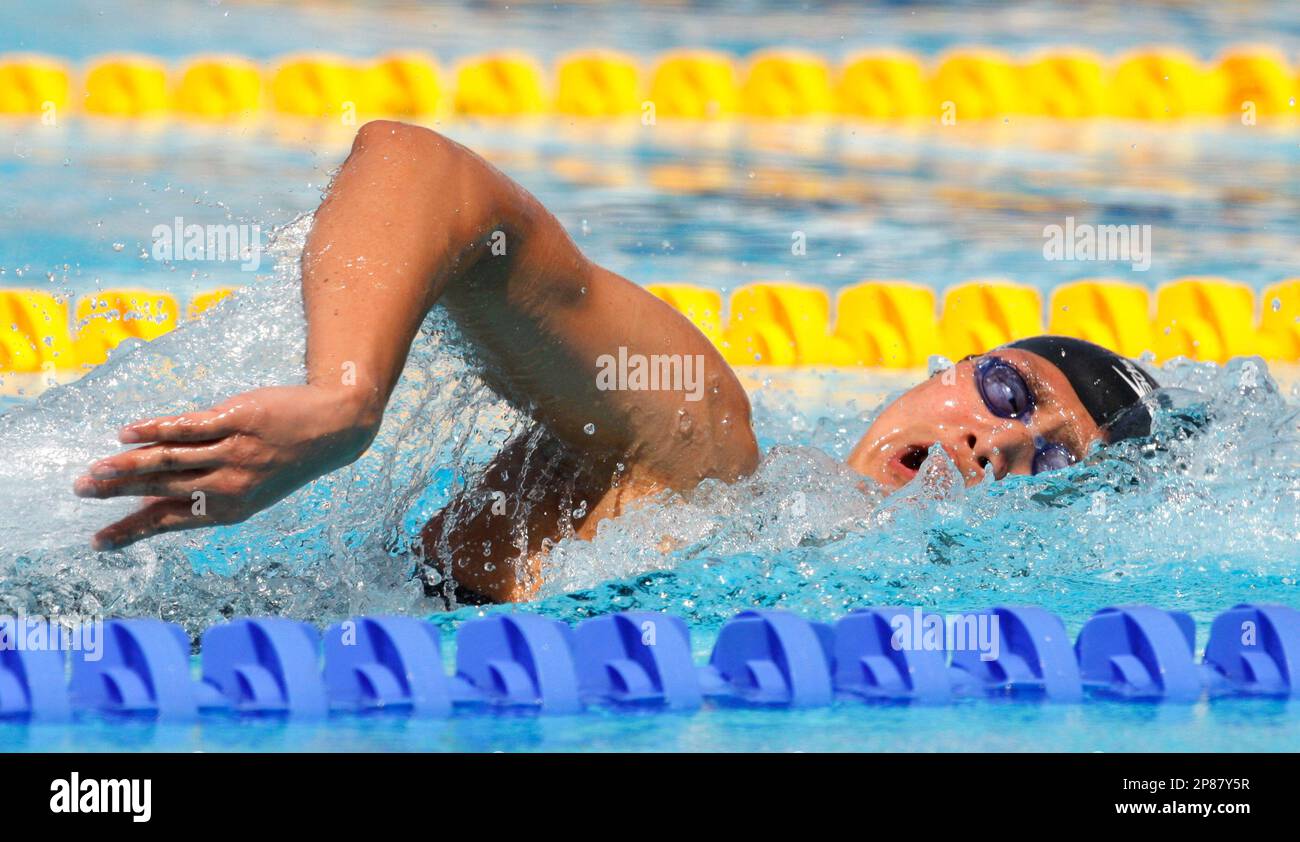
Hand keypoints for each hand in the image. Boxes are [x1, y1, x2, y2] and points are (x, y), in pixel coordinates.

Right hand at [74, 384, 380, 550]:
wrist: (334, 428)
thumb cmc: (284, 460)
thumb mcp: (250, 489)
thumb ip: (205, 493)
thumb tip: (152, 494)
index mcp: (230, 509)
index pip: (169, 521)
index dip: (131, 531)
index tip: (98, 541)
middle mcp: (229, 485)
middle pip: (162, 490)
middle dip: (118, 493)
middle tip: (82, 491)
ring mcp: (233, 452)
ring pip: (169, 460)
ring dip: (128, 465)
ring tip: (96, 469)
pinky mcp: (236, 420)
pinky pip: (188, 426)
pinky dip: (155, 429)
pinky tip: (127, 433)